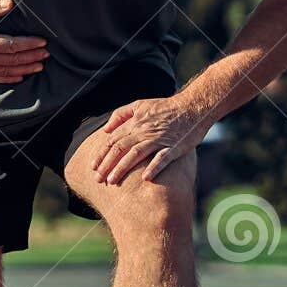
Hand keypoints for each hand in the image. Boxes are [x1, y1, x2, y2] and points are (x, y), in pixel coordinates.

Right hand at [0, 0, 47, 84]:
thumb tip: (10, 4)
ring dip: (23, 68)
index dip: (29, 45)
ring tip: (38, 66)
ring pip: (5, 71)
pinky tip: (18, 76)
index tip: (43, 42)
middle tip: (46, 55)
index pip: (12, 46)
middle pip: (11, 60)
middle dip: (31, 57)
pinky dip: (8, 77)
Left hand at [91, 93, 209, 183]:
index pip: (113, 140)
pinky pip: (163, 158)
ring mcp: (159, 139)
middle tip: (98, 179)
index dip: (102, 154)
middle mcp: (144, 131)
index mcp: (135, 123)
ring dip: (122, 168)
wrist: (193, 107)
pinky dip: (154, 167)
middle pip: (120, 149)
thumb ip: (121, 115)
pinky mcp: (174, 146)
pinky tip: (145, 178)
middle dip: (107, 165)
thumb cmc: (165, 108)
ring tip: (112, 181)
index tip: (93, 167)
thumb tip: (105, 129)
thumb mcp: (140, 105)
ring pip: (136, 154)